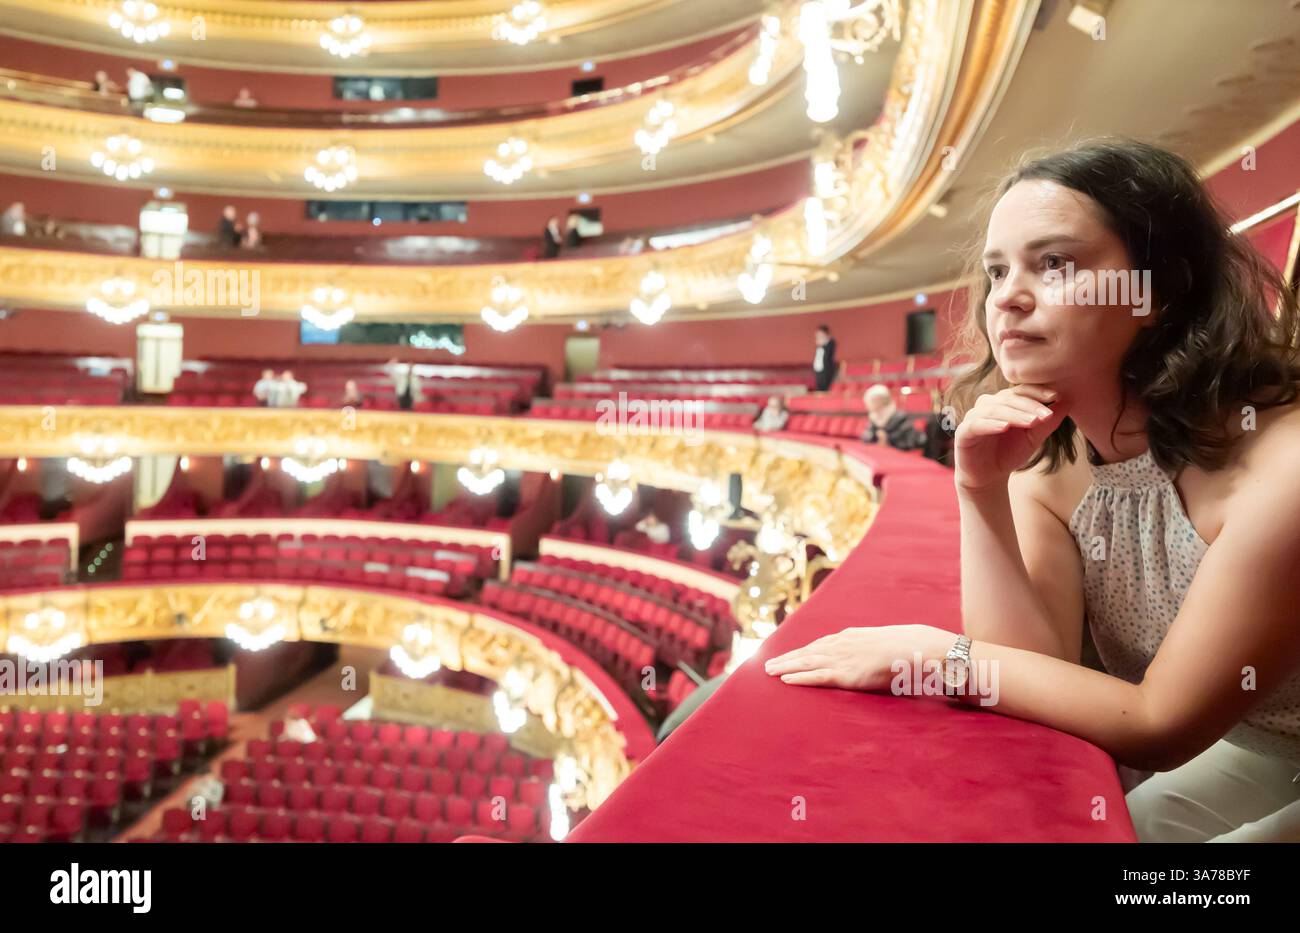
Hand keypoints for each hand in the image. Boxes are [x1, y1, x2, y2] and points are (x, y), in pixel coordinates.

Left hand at [764, 625, 949, 690]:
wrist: (926, 649)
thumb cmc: (914, 649)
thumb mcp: (890, 646)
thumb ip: (876, 651)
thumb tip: (876, 659)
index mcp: (855, 636)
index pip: (822, 643)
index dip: (803, 650)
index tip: (788, 655)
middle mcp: (845, 643)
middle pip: (809, 651)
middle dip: (787, 658)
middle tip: (767, 664)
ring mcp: (846, 658)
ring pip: (808, 662)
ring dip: (786, 667)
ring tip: (768, 672)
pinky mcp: (850, 674)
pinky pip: (819, 677)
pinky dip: (800, 678)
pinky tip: (785, 681)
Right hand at [953, 385, 1066, 491]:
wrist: (988, 477)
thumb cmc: (1009, 454)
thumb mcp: (1034, 437)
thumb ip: (1049, 421)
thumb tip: (1069, 401)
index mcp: (1004, 402)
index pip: (1021, 391)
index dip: (1037, 392)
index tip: (1057, 396)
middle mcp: (988, 404)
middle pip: (1009, 398)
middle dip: (1029, 406)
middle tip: (1047, 415)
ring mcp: (974, 417)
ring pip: (995, 409)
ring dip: (1014, 415)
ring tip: (1031, 422)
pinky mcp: (964, 432)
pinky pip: (976, 424)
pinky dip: (991, 424)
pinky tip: (1005, 427)